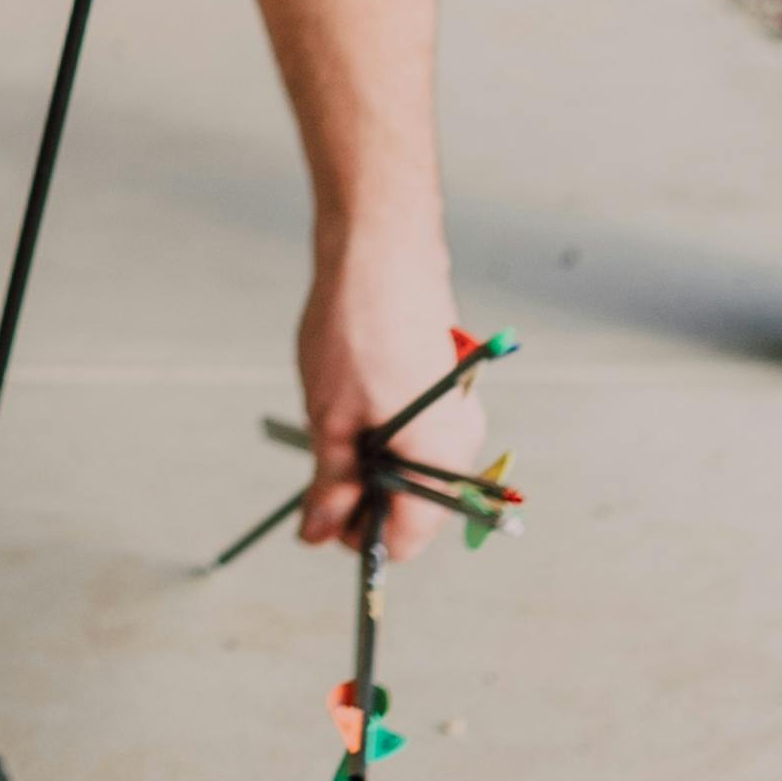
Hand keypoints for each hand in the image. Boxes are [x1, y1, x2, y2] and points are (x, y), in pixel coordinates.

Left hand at [293, 225, 471, 560]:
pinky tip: (355, 393)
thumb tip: (319, 534)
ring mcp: (458, 409)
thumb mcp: (331, 417)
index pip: (408, 537)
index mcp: (439, 456)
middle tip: (323, 458)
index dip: (360, 536)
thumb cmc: (358, 326)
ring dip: (373, 459)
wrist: (381, 244)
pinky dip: (384, 429)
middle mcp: (461, 438)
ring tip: (337, 413)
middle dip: (365, 496)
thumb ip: (330, 484)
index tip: (323, 515)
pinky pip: (417, 431)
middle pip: (415, 504)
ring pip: (413, 465)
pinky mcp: (447, 384)